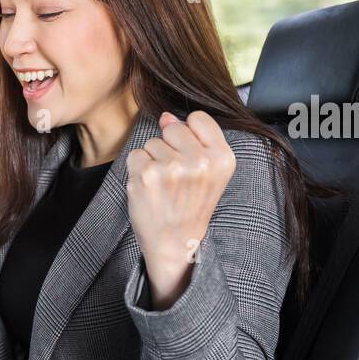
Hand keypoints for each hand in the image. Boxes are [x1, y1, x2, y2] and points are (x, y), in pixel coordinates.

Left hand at [125, 110, 236, 308]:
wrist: (174, 242)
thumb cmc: (191, 206)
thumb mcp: (210, 173)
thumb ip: (196, 140)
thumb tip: (167, 117)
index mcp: (222, 159)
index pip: (199, 118)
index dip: (190, 135)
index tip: (190, 157)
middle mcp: (199, 161)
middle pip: (173, 128)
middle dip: (170, 148)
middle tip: (175, 177)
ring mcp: (171, 168)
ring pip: (152, 142)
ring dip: (153, 161)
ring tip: (163, 186)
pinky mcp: (146, 175)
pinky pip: (135, 154)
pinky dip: (138, 169)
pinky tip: (149, 188)